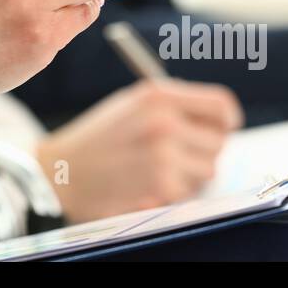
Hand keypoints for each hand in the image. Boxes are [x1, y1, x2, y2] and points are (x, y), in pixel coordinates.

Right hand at [35, 80, 243, 223]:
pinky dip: (173, 192)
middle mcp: (164, 121)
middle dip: (205, 151)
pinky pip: (188, 191)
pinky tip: (146, 185)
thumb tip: (221, 120)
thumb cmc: (98, 139)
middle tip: (182, 156)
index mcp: (158, 95)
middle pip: (219, 141)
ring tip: (157, 170)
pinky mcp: (160, 186)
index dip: (227, 119)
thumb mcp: (132, 104)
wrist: (60, 172)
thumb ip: (175, 107)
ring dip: (191, 174)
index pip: (220, 105)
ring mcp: (163, 155)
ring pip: (208, 170)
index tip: (226, 128)